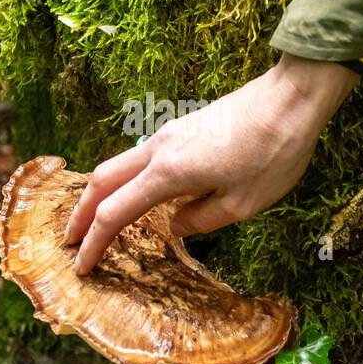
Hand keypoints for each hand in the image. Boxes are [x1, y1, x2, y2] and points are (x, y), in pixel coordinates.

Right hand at [64, 54, 357, 272]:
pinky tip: (135, 195)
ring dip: (100, 193)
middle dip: (81, 213)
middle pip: (102, 181)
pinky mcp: (183, 128)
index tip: (81, 266)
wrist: (292, 97)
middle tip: (70, 241)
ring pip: (119, 165)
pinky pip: (140, 158)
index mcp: (168, 174)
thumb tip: (174, 226)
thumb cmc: (273, 152)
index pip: (115, 213)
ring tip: (96, 219)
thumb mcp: (242, 205)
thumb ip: (202, 220)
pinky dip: (125, 179)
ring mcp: (168, 135)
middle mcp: (158, 150)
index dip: (95, 242)